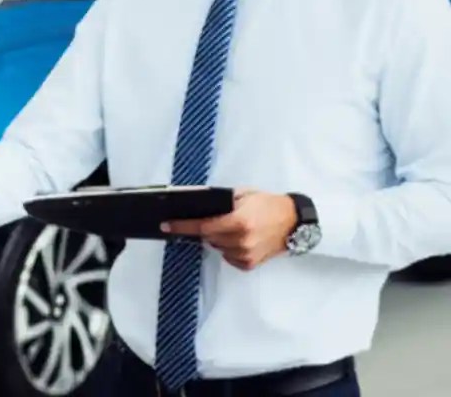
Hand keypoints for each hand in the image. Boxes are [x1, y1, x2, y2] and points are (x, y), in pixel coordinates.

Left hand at [162, 189, 297, 270]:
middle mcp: (241, 240)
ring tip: (233, 227)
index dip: (181, 226)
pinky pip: (227, 256)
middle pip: (207, 237)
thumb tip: (198, 207)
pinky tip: (239, 239)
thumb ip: (222, 202)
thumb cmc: (268, 205)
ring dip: (217, 238)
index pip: (201, 226)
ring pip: (216, 247)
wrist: (294, 221)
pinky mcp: (249, 264)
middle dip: (204, 228)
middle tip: (215, 219)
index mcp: (239, 222)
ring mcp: (245, 254)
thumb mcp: (243, 195)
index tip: (166, 225)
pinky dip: (228, 248)